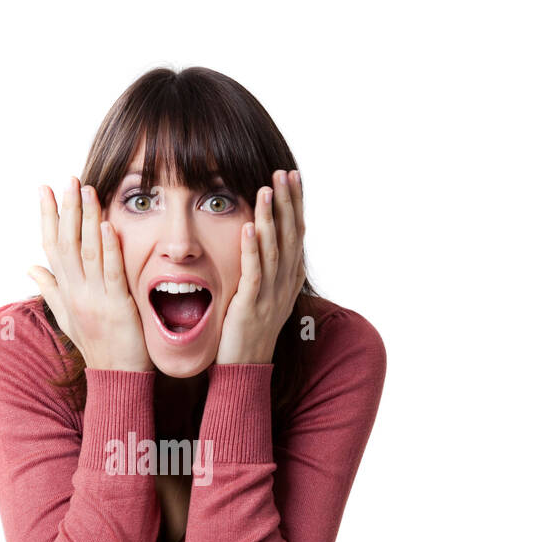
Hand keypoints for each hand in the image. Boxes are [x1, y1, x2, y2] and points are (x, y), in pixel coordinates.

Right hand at [28, 177, 152, 371]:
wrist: (116, 378)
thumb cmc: (97, 347)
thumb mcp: (68, 317)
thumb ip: (51, 290)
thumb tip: (30, 267)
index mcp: (65, 292)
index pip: (51, 247)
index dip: (48, 217)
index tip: (45, 189)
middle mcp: (76, 292)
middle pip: (67, 244)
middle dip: (67, 209)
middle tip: (68, 179)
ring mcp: (95, 299)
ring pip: (87, 253)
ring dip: (86, 220)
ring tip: (87, 191)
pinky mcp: (117, 307)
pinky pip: (111, 274)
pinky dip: (108, 249)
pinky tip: (107, 226)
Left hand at [214, 169, 305, 364]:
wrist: (245, 369)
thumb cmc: (248, 332)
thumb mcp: (264, 295)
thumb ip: (267, 268)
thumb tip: (264, 238)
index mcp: (289, 279)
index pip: (297, 233)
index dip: (296, 204)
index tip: (293, 176)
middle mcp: (285, 284)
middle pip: (290, 236)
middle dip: (288, 202)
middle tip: (285, 172)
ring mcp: (269, 296)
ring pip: (274, 250)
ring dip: (270, 218)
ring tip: (267, 189)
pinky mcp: (250, 306)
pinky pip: (254, 273)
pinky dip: (251, 248)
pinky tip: (247, 227)